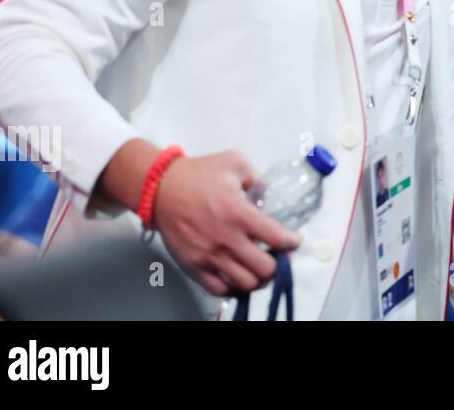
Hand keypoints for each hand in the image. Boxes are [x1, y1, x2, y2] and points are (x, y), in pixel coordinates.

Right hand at [152, 151, 301, 296]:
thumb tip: (270, 195)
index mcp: (239, 213)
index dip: (292, 242)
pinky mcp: (193, 266)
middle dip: (278, 263)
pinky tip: (239, 274)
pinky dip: (234, 287)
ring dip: (258, 277)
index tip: (293, 240)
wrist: (160, 188)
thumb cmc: (197, 174)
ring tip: (260, 265)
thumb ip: (259, 178)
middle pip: (265, 268)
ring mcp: (208, 256)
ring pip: (246, 283)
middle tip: (277, 254)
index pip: (277, 238)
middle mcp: (225, 239)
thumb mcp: (236, 162)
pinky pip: (220, 290)